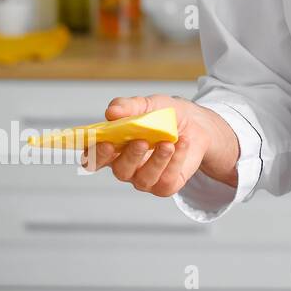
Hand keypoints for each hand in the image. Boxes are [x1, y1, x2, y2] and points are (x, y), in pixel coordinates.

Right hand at [81, 94, 240, 197]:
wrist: (196, 124)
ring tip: (168, 142)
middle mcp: (126, 166)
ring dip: (157, 160)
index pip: (94, 158)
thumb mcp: (148, 105)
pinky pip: (165, 181)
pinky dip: (175, 161)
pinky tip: (182, 144)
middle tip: (141, 141)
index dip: (96, 154)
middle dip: (130, 156)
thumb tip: (112, 112)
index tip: (106, 143)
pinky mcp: (165, 186)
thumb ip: (129, 107)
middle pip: (119, 170)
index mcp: (114, 147)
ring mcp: (145, 178)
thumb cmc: (165, 116)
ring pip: (143, 179)